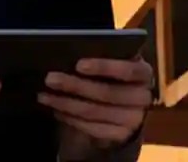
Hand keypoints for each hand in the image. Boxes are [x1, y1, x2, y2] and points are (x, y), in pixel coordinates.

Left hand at [38, 55, 153, 158]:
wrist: (120, 106)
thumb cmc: (108, 75)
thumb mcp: (107, 61)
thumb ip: (96, 55)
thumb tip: (68, 52)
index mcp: (142, 72)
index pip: (129, 69)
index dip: (104, 67)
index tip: (78, 64)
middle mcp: (143, 97)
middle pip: (107, 92)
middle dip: (75, 85)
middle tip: (49, 78)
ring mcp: (134, 119)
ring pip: (96, 111)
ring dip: (66, 103)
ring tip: (44, 96)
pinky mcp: (121, 135)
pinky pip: (93, 129)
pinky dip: (71, 119)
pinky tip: (56, 110)